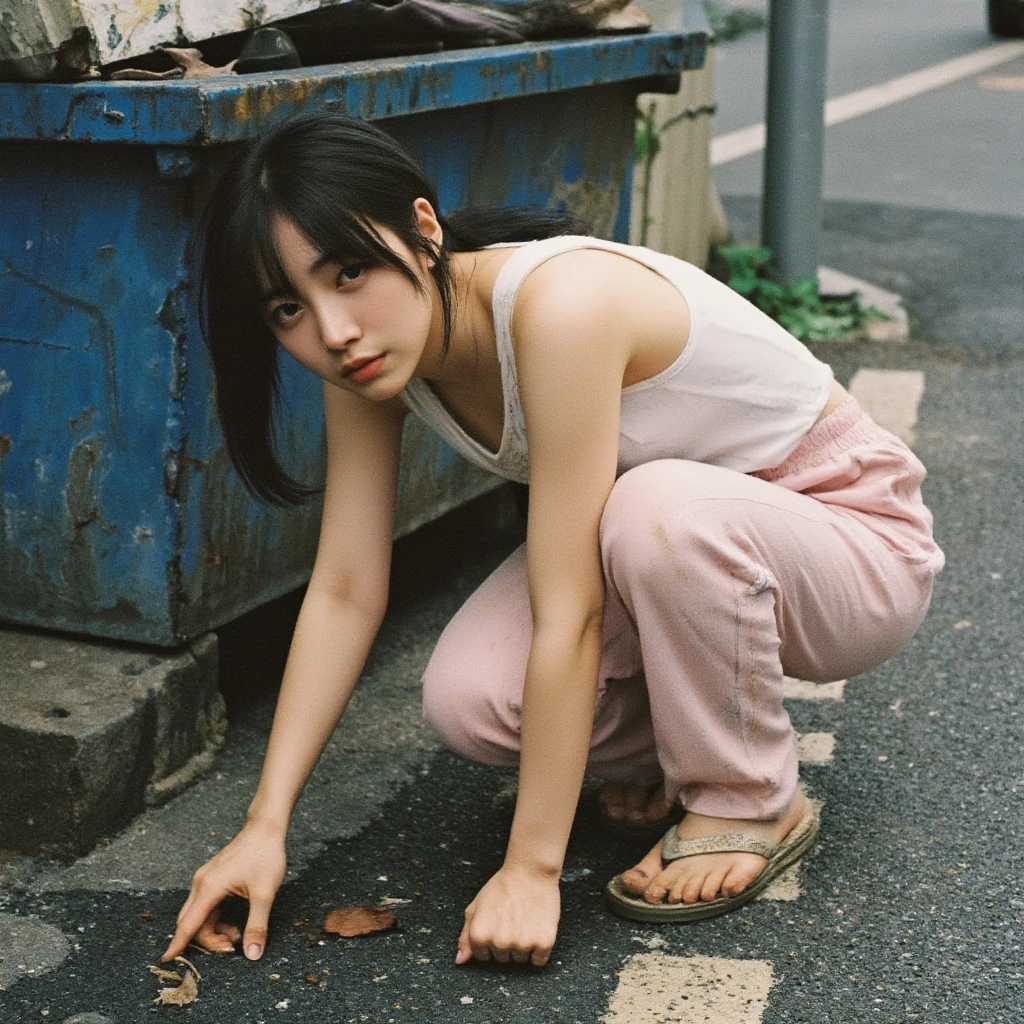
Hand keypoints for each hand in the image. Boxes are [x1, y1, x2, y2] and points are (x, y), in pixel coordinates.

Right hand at [162, 820, 286, 962]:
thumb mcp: (265, 893)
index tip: (165, 961)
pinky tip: (233, 922)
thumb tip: (253, 956)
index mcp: (209, 887)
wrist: (266, 827)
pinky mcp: (212, 877)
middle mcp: (201, 883)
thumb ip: (257, 926)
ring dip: (213, 929)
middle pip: (190, 922)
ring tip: (237, 935)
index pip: (187, 924)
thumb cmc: (266, 855)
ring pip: (199, 914)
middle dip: (206, 940)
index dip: (177, 944)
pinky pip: (206, 905)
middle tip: (230, 948)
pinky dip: (215, 918)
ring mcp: (205, 879)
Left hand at [456, 864, 559, 965]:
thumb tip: (460, 961)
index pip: (483, 956)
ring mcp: (522, 944)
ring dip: (523, 946)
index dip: (490, 939)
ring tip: (525, 921)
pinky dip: (539, 949)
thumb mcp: (477, 905)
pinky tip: (537, 929)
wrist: (530, 871)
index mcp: (480, 935)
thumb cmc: (502, 886)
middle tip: (512, 919)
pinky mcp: (543, 943)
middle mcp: (500, 943)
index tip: (497, 923)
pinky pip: (539, 961)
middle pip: (502, 959)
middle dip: (506, 943)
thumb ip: (465, 935)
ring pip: (520, 960)